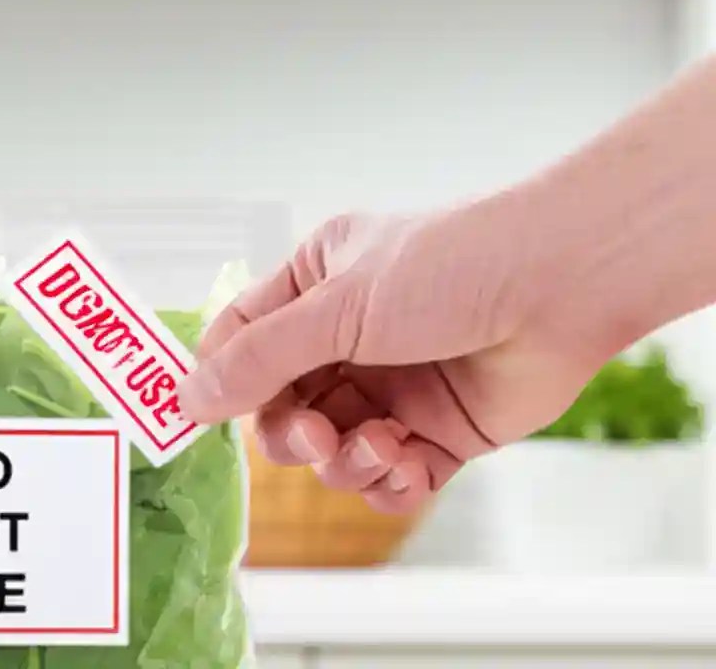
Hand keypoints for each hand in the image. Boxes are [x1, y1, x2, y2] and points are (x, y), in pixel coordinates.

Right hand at [178, 210, 603, 512]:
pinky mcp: (438, 430)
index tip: (206, 417)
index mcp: (316, 285)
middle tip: (316, 439)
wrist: (562, 287)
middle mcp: (348, 336)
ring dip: (348, 461)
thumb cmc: (449, 269)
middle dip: (294, 435)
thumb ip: (260, 359)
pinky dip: (390, 482)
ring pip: (334, 450)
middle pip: (284, 408)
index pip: (244, 339)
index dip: (222, 381)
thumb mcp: (336, 307)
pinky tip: (407, 464)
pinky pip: (389, 476)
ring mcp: (393, 385)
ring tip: (382, 445)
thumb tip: (189, 398)